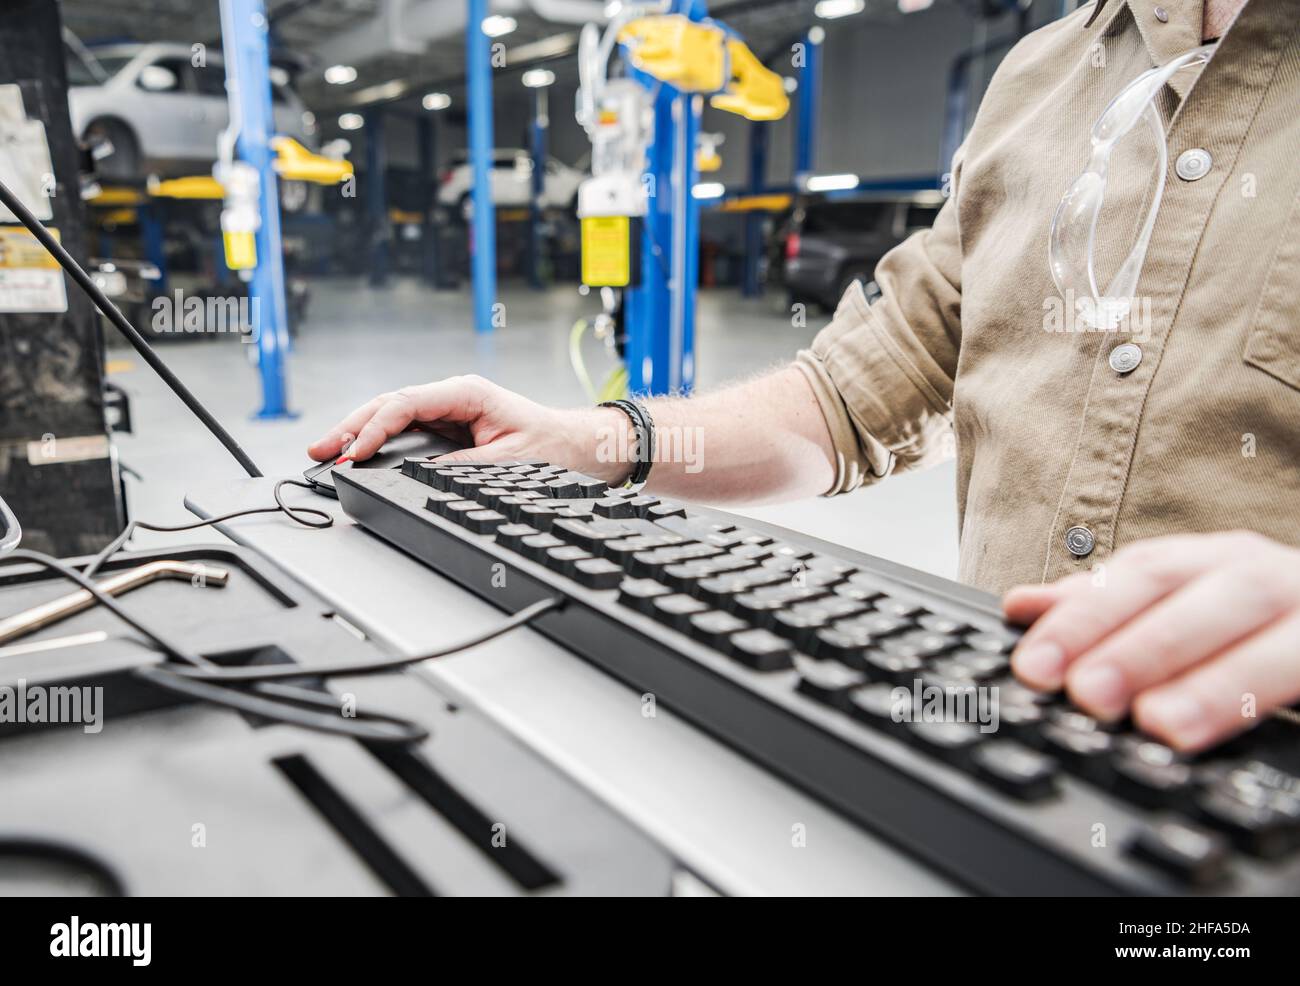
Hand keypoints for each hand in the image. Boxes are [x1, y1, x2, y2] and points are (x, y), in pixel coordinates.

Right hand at [307, 375, 633, 483]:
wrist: (576, 446)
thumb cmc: (551, 445)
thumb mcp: (508, 460)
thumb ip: (463, 467)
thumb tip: (421, 475)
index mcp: (466, 392)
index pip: (406, 404)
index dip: (375, 429)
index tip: (355, 453)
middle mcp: (453, 395)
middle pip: (389, 405)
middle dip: (351, 427)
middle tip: (318, 449)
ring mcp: (448, 409)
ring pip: (391, 415)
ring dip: (358, 433)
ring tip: (325, 451)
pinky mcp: (448, 425)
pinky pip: (404, 428)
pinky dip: (378, 439)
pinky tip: (356, 451)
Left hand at [1004, 531, 1299, 751]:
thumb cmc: (1257, 624)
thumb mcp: (1180, 607)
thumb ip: (1104, 608)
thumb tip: (1020, 606)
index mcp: (1216, 561)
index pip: (1141, 577)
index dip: (1083, 619)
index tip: (1034, 667)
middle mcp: (1266, 579)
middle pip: (1199, 603)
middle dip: (1137, 649)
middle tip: (1086, 696)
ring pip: (1272, 644)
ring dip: (1214, 685)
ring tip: (1160, 725)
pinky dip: (1270, 700)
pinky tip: (1240, 734)